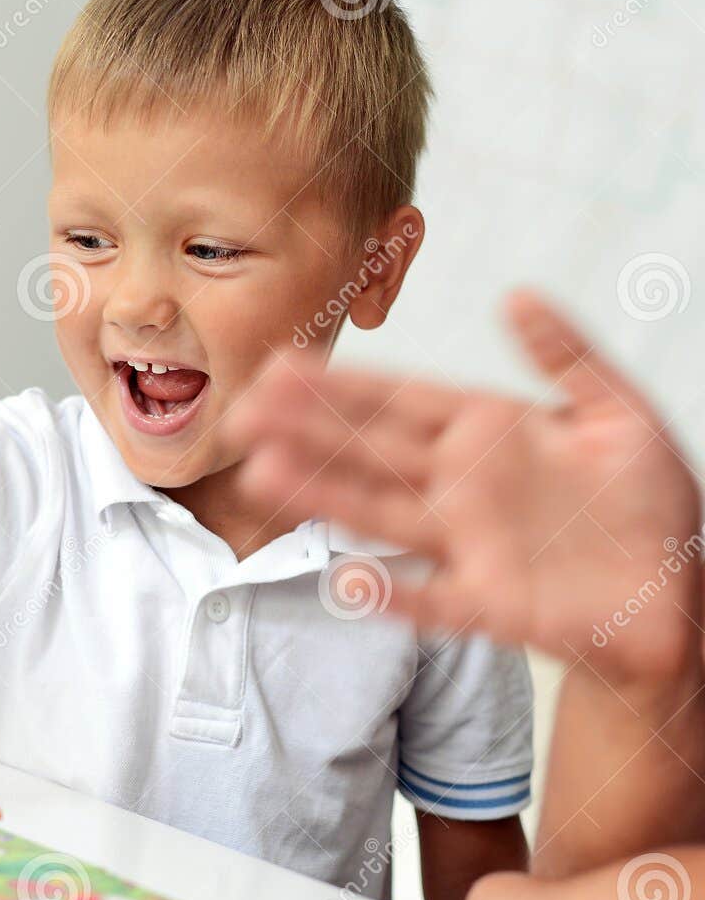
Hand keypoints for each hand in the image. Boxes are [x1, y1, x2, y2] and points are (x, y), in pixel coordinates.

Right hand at [227, 291, 702, 685]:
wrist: (683, 591)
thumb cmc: (649, 503)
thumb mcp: (619, 413)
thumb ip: (568, 355)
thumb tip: (516, 295)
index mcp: (486, 431)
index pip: (398, 399)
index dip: (340, 385)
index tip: (279, 366)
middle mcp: (462, 485)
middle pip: (370, 451)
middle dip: (305, 433)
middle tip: (240, 415)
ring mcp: (470, 545)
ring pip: (382, 514)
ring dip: (326, 498)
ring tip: (264, 478)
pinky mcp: (494, 605)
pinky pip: (435, 601)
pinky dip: (394, 596)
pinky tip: (347, 583)